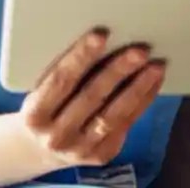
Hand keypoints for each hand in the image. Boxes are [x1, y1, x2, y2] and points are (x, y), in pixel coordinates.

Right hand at [18, 30, 165, 168]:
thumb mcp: (39, 91)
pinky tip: (154, 82)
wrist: (40, 148)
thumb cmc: (45, 105)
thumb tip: (102, 38)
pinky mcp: (100, 155)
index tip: (101, 34)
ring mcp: (79, 149)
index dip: (80, 57)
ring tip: (156, 66)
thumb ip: (61, 73)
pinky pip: (126, 124)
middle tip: (139, 50)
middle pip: (91, 97)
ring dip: (138, 88)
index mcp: (34, 114)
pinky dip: (143, 100)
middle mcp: (55, 136)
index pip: (60, 81)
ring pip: (113, 115)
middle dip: (118, 71)